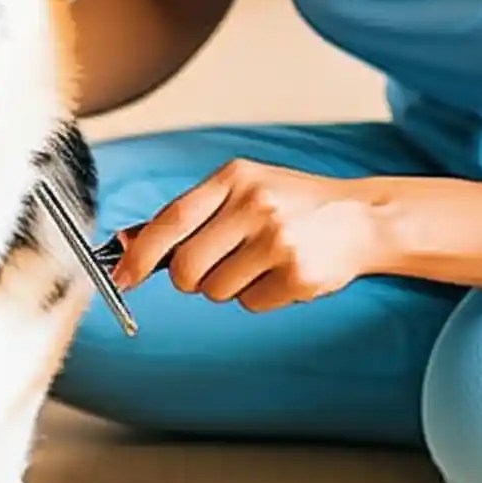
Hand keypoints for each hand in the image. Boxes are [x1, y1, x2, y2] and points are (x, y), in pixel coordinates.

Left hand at [110, 159, 385, 311]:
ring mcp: (279, 241)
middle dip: (190, 278)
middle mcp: (255, 205)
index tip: (121, 278)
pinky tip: (280, 273)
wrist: (360, 217)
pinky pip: (250, 304)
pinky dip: (258, 296)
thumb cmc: (290, 204)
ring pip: (216, 290)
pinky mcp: (299, 274)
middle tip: (215, 266)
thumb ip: (186, 215)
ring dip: (228, 286)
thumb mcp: (239, 191)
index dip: (139, 254)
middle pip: (186, 268)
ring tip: (258, 262)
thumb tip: (125, 241)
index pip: (171, 220)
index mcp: (234, 178)